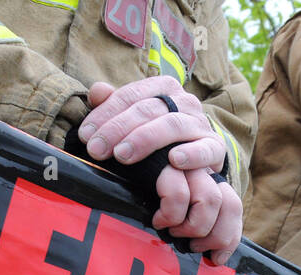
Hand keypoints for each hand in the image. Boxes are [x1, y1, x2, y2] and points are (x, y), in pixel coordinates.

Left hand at [79, 79, 240, 262]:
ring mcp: (200, 123)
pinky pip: (205, 149)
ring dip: (145, 140)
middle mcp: (184, 100)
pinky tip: (174, 160)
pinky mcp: (215, 147)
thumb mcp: (134, 119)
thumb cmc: (158, 137)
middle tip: (96, 150)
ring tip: (122, 156)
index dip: (105, 115)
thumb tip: (96, 92)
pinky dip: (191, 154)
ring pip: (172, 125)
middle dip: (117, 129)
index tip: (85, 136)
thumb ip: (114, 105)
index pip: (130, 96)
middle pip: (147, 110)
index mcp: (163, 87)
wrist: (198, 154)